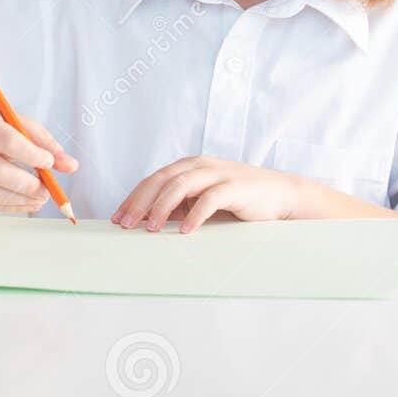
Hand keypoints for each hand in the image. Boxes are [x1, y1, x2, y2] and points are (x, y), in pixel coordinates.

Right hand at [0, 107, 78, 214]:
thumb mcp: (12, 122)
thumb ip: (42, 141)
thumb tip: (70, 165)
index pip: (7, 140)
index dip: (31, 154)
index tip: (49, 162)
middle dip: (27, 184)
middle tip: (48, 190)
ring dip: (21, 199)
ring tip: (41, 198)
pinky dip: (11, 207)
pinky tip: (27, 203)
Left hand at [111, 155, 299, 232]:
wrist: (279, 194)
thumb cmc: (237, 200)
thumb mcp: (201, 201)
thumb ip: (178, 206)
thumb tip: (146, 223)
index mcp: (188, 167)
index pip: (153, 180)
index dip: (133, 198)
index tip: (118, 218)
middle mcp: (199, 165)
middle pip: (161, 180)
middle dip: (141, 202)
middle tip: (126, 224)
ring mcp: (217, 173)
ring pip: (181, 185)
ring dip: (163, 207)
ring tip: (151, 229)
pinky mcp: (235, 187)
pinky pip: (210, 198)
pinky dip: (195, 214)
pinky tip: (185, 231)